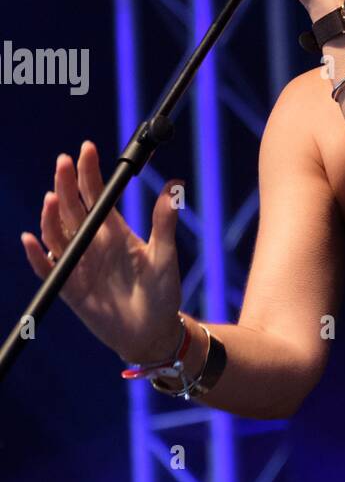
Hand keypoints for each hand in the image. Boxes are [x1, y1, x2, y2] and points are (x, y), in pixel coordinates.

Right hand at [20, 141, 184, 361]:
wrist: (153, 333)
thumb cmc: (163, 293)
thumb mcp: (165, 255)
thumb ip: (164, 222)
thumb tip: (176, 184)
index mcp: (115, 231)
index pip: (97, 194)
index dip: (89, 171)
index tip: (86, 148)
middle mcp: (93, 243)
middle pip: (73, 208)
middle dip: (66, 183)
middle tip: (63, 161)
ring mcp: (79, 264)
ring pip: (57, 234)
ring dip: (51, 216)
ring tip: (51, 198)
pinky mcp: (70, 288)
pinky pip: (48, 269)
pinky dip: (36, 256)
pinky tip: (31, 240)